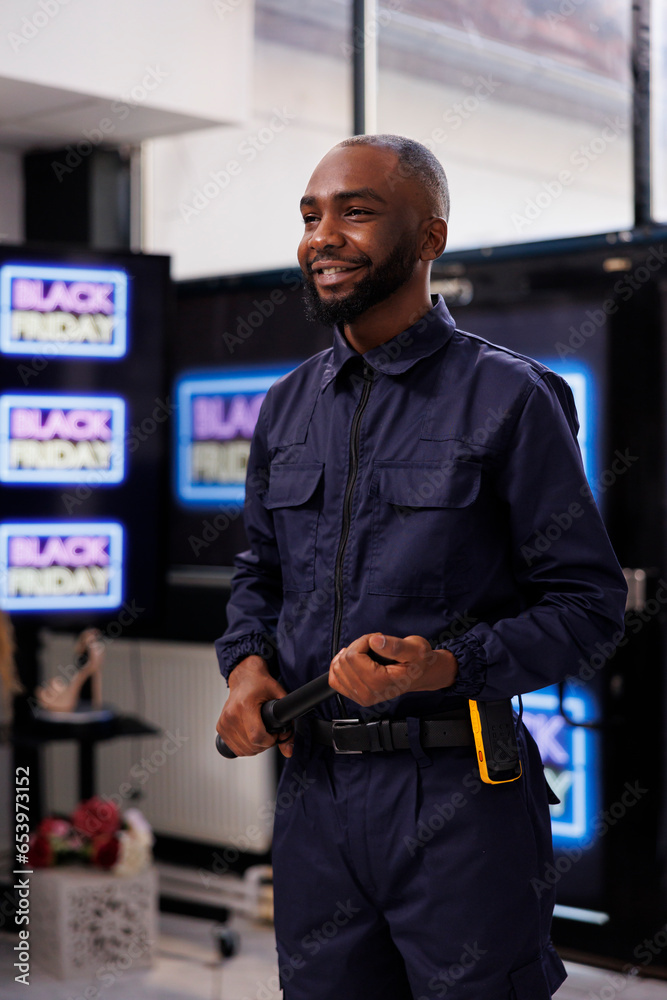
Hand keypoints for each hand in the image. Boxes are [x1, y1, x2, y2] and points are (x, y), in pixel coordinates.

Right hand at [216, 656, 293, 757]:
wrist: (244, 677)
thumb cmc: (262, 684)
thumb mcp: (279, 698)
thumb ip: (288, 724)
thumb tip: (289, 750)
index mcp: (245, 705)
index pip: (256, 736)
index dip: (270, 740)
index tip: (275, 734)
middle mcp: (231, 714)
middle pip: (250, 745)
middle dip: (264, 744)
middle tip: (270, 733)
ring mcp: (224, 721)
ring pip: (242, 750)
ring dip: (255, 747)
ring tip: (261, 733)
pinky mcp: (220, 727)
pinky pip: (234, 748)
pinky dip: (245, 747)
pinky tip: (251, 736)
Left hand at [329, 633, 457, 707]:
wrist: (421, 674)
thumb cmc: (418, 661)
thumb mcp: (414, 648)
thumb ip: (395, 646)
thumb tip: (374, 641)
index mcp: (380, 683)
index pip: (353, 656)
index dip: (364, 641)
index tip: (379, 639)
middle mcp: (368, 694)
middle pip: (344, 661)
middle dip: (358, 646)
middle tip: (376, 645)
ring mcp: (361, 697)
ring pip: (337, 668)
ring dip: (351, 654)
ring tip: (369, 653)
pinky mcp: (355, 696)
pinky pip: (334, 679)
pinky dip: (340, 666)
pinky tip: (354, 660)